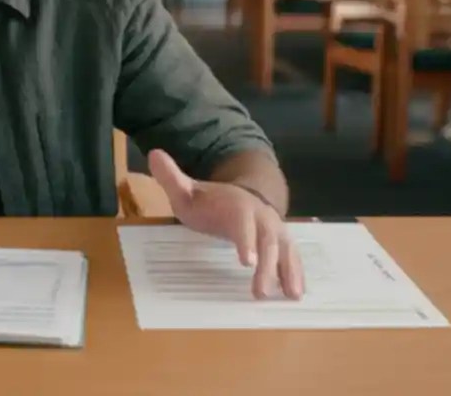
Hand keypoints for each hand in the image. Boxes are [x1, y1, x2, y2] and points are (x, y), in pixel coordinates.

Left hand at [148, 150, 304, 299]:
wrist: (243, 195)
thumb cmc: (210, 200)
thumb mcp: (187, 189)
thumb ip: (171, 177)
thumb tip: (153, 154)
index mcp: (239, 206)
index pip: (244, 224)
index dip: (246, 241)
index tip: (247, 261)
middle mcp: (262, 218)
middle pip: (269, 241)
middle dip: (268, 266)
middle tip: (260, 292)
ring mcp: (276, 230)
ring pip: (286, 250)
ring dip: (290, 272)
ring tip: (292, 296)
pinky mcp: (283, 243)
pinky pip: (292, 258)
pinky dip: (297, 274)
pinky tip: (297, 294)